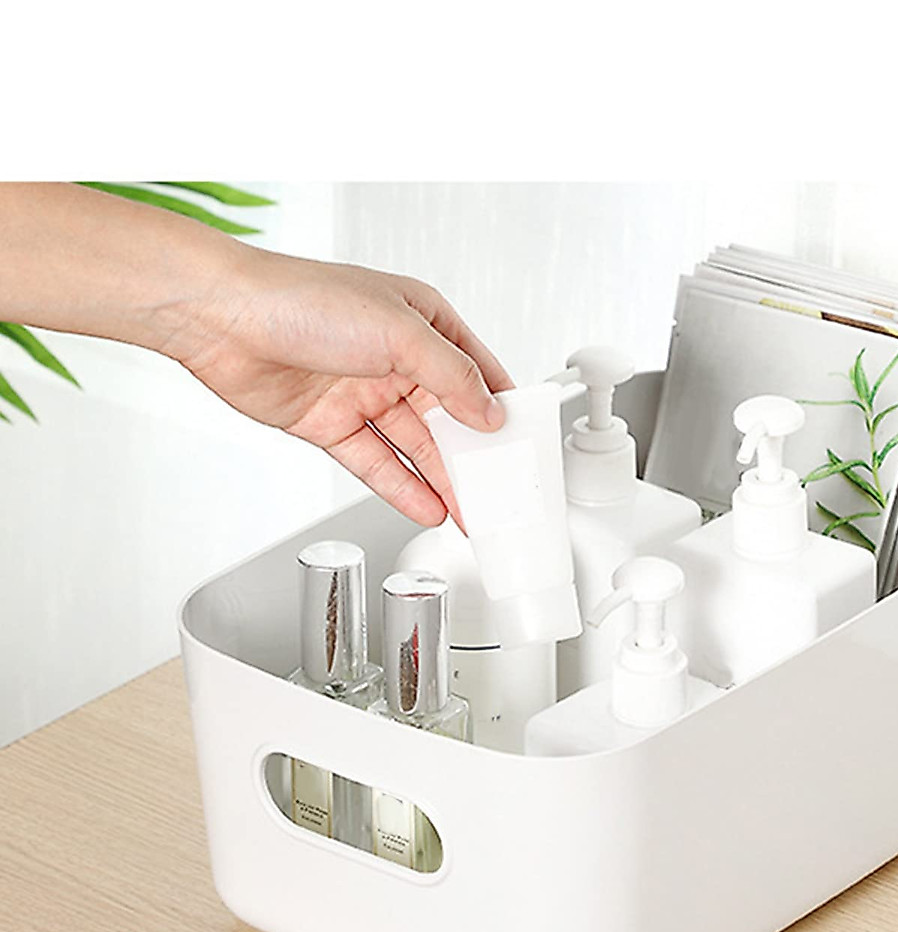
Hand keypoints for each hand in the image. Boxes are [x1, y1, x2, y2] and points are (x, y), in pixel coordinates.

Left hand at [175, 248, 512, 525]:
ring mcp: (362, 393)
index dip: (500, 408)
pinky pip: (377, 463)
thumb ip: (453, 376)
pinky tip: (428, 506)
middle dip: (473, 457)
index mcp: (421, 321)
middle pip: (447, 418)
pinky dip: (402, 487)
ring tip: (470, 512)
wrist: (221, 319)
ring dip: (442, 480)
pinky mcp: (331, 424)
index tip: (521, 444)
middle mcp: (394, 357)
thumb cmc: (300, 299)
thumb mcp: (399, 332)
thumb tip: (490, 410)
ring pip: (414, 447)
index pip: (475, 372)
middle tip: (498, 491)